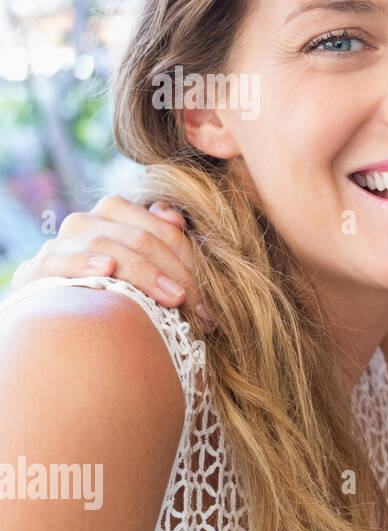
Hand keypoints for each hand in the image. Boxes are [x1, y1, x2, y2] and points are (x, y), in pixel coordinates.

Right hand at [9, 195, 209, 328]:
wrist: (63, 317)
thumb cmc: (116, 291)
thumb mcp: (144, 264)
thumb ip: (161, 236)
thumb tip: (175, 219)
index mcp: (115, 213)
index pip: (158, 227)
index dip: (188, 257)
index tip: (208, 297)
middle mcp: (86, 222)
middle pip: (138, 237)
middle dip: (174, 272)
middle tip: (197, 305)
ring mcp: (61, 243)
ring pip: (106, 244)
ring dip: (143, 272)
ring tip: (172, 296)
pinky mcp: (36, 268)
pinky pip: (60, 258)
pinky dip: (84, 261)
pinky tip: (106, 268)